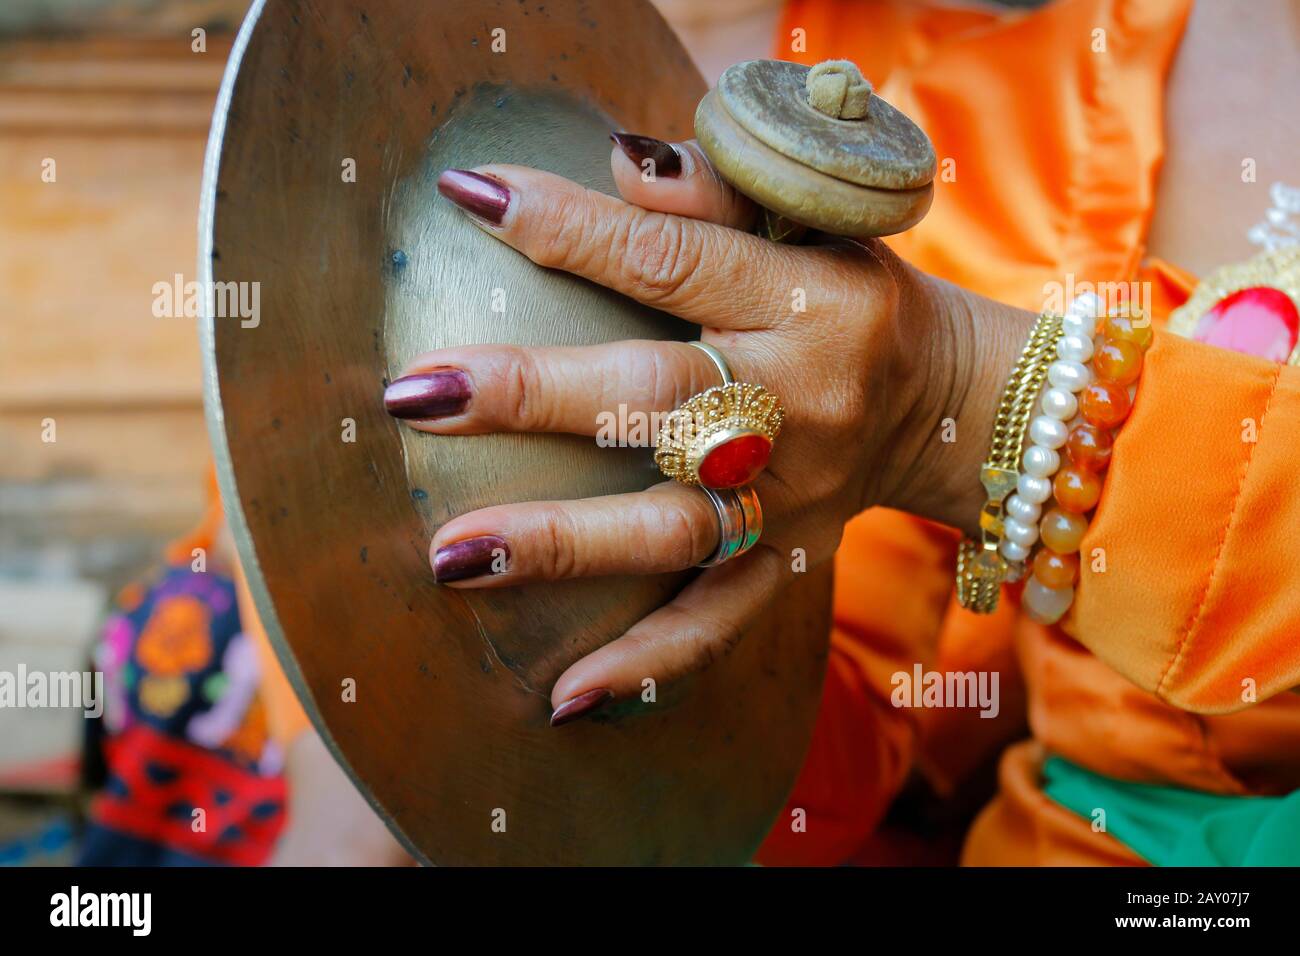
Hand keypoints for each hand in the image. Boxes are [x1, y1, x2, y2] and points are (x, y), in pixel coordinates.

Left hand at [384, 133, 1032, 724]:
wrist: (950, 402)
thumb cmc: (851, 294)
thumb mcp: (811, 222)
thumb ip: (716, 195)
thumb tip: (615, 168)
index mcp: (803, 298)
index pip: (671, 259)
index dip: (571, 226)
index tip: (470, 198)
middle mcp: (800, 399)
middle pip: (656, 398)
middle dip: (534, 395)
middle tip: (418, 397)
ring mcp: (794, 495)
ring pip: (673, 526)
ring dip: (562, 542)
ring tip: (451, 557)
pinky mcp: (791, 560)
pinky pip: (721, 621)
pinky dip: (647, 663)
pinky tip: (565, 698)